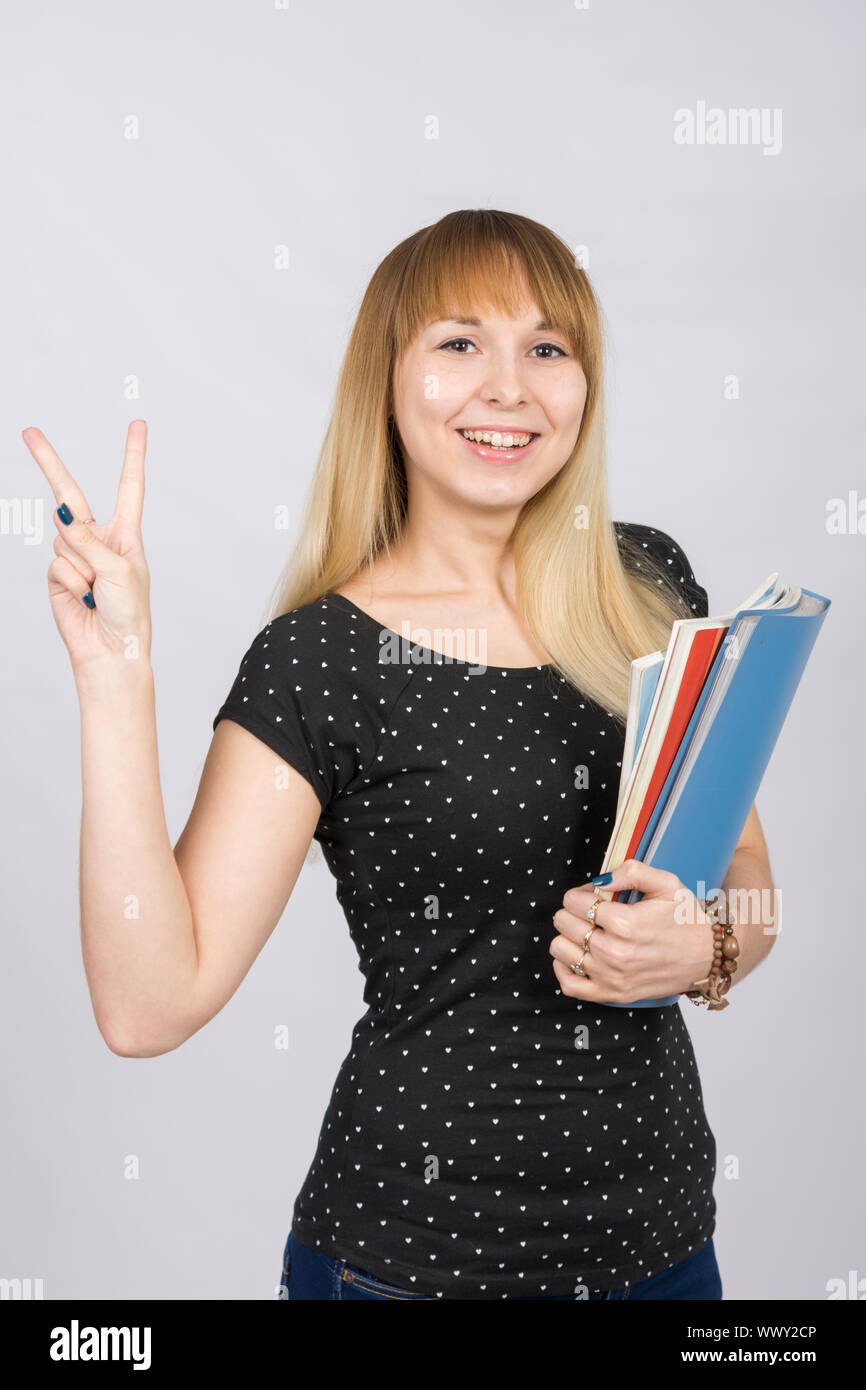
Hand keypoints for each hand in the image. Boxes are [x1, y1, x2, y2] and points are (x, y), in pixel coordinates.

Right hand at [23, 421, 151, 673]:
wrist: (112, 652)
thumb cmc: (130, 613)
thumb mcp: (121, 570)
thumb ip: (90, 540)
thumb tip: (61, 514)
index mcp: (125, 534)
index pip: (128, 486)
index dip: (132, 455)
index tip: (138, 424)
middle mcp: (98, 540)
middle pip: (69, 493)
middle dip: (48, 462)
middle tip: (28, 431)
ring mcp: (75, 556)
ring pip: (64, 538)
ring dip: (83, 566)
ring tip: (98, 590)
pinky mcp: (58, 576)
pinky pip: (58, 563)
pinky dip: (72, 581)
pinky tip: (86, 598)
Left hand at [550, 859, 714, 1003]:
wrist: (707, 958)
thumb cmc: (686, 919)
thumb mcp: (667, 883)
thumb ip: (632, 872)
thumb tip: (600, 880)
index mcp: (627, 923)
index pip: (574, 902)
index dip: (581, 893)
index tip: (596, 895)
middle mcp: (616, 953)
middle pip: (564, 924)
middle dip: (574, 912)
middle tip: (595, 912)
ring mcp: (613, 977)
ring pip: (561, 950)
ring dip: (569, 936)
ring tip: (589, 931)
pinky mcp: (614, 995)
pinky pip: (570, 985)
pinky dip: (565, 968)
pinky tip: (578, 954)